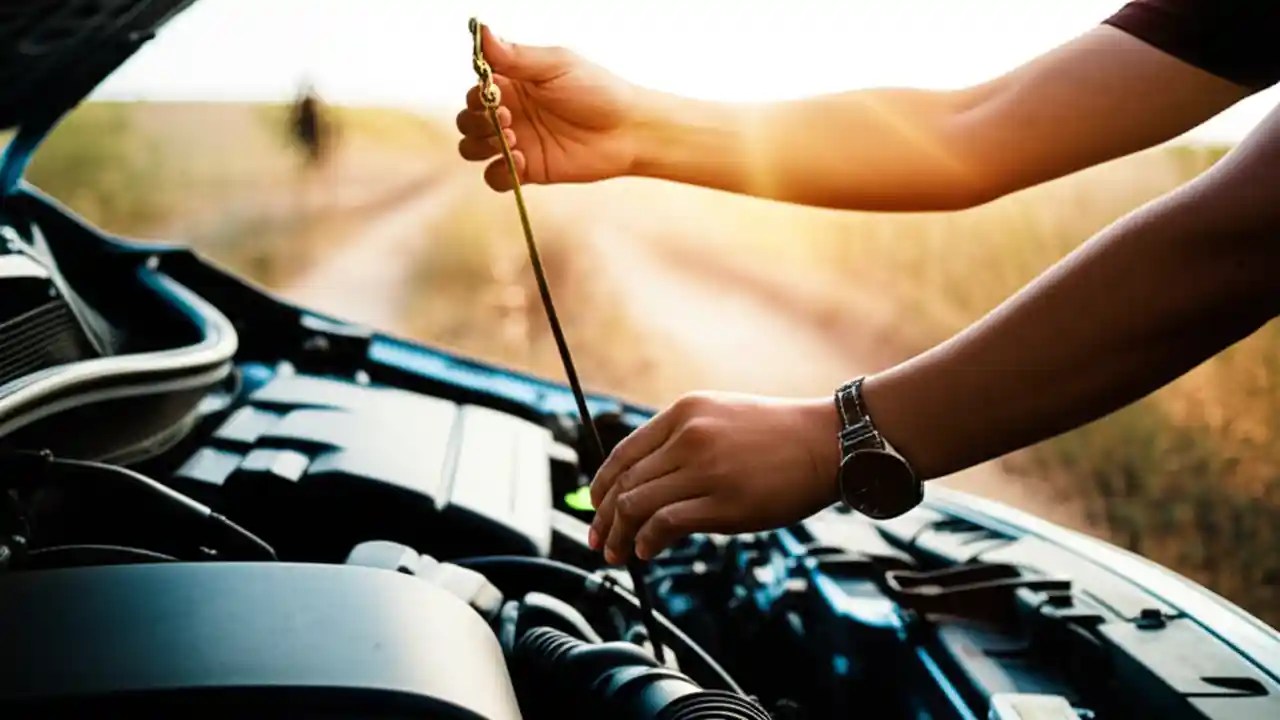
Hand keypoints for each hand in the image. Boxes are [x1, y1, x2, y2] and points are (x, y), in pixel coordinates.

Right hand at [457, 25, 643, 190]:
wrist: (628, 130)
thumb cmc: (597, 90)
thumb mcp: (556, 66)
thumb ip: (515, 56)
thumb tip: (483, 32)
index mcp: (513, 84)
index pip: (473, 90)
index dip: (476, 96)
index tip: (495, 96)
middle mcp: (510, 113)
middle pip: (467, 121)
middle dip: (477, 122)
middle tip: (510, 120)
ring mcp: (517, 143)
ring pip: (473, 149)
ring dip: (482, 146)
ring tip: (514, 139)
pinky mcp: (528, 170)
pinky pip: (495, 178)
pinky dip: (500, 171)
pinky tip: (523, 160)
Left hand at [588, 392, 842, 563]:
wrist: (829, 442)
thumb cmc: (780, 436)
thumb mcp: (722, 419)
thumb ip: (683, 442)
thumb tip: (648, 483)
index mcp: (684, 413)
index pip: (622, 453)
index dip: (601, 487)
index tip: (595, 509)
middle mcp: (688, 437)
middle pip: (625, 483)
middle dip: (603, 518)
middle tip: (599, 541)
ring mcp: (705, 469)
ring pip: (638, 505)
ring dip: (620, 535)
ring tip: (620, 554)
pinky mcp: (724, 502)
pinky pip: (666, 523)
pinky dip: (648, 541)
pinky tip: (647, 552)